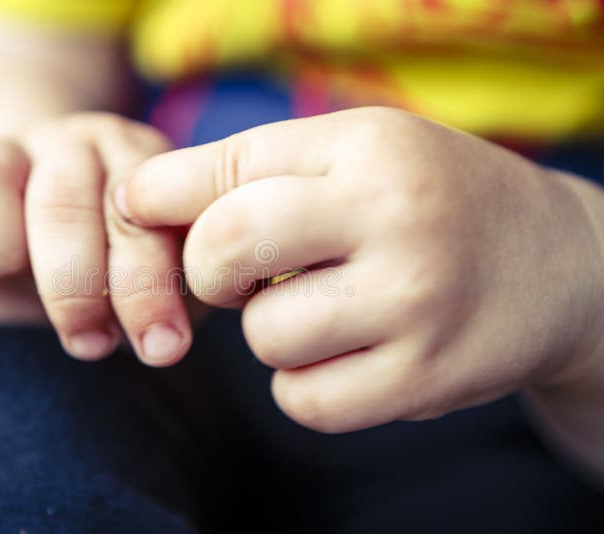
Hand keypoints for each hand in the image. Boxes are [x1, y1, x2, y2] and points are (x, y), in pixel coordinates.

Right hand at [0, 113, 191, 365]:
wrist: (41, 227)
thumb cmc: (111, 260)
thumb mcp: (156, 269)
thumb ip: (175, 281)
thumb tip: (174, 327)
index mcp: (132, 162)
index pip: (137, 216)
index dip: (147, 288)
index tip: (160, 346)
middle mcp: (67, 147)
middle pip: (60, 201)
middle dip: (77, 289)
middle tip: (91, 343)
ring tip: (18, 285)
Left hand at [115, 107, 603, 431]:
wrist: (554, 265)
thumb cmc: (429, 202)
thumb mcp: (356, 153)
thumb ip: (253, 169)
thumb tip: (135, 202)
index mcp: (366, 149)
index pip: (222, 170)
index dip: (162, 199)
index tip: (142, 211)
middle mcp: (393, 218)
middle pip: (225, 249)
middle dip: (207, 269)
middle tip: (238, 272)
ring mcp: (413, 304)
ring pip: (264, 338)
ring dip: (271, 333)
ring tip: (323, 309)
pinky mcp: (423, 380)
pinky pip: (303, 400)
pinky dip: (303, 384)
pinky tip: (344, 353)